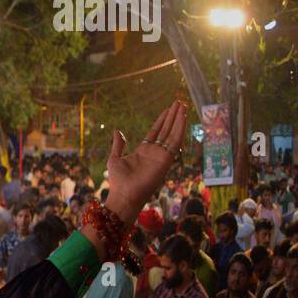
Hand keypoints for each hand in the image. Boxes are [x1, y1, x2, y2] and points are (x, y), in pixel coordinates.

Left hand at [102, 100, 188, 225]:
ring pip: (173, 133)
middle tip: (179, 103)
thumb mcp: (115, 158)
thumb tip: (117, 131)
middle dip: (172, 116)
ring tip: (182, 106)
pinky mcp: (167, 159)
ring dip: (178, 120)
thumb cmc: (118, 180)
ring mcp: (162, 155)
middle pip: (166, 130)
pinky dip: (180, 129)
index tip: (168, 109)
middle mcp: (155, 152)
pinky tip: (183, 118)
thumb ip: (118, 145)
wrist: (124, 194)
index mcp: (144, 151)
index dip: (162, 120)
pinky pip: (175, 142)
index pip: (156, 132)